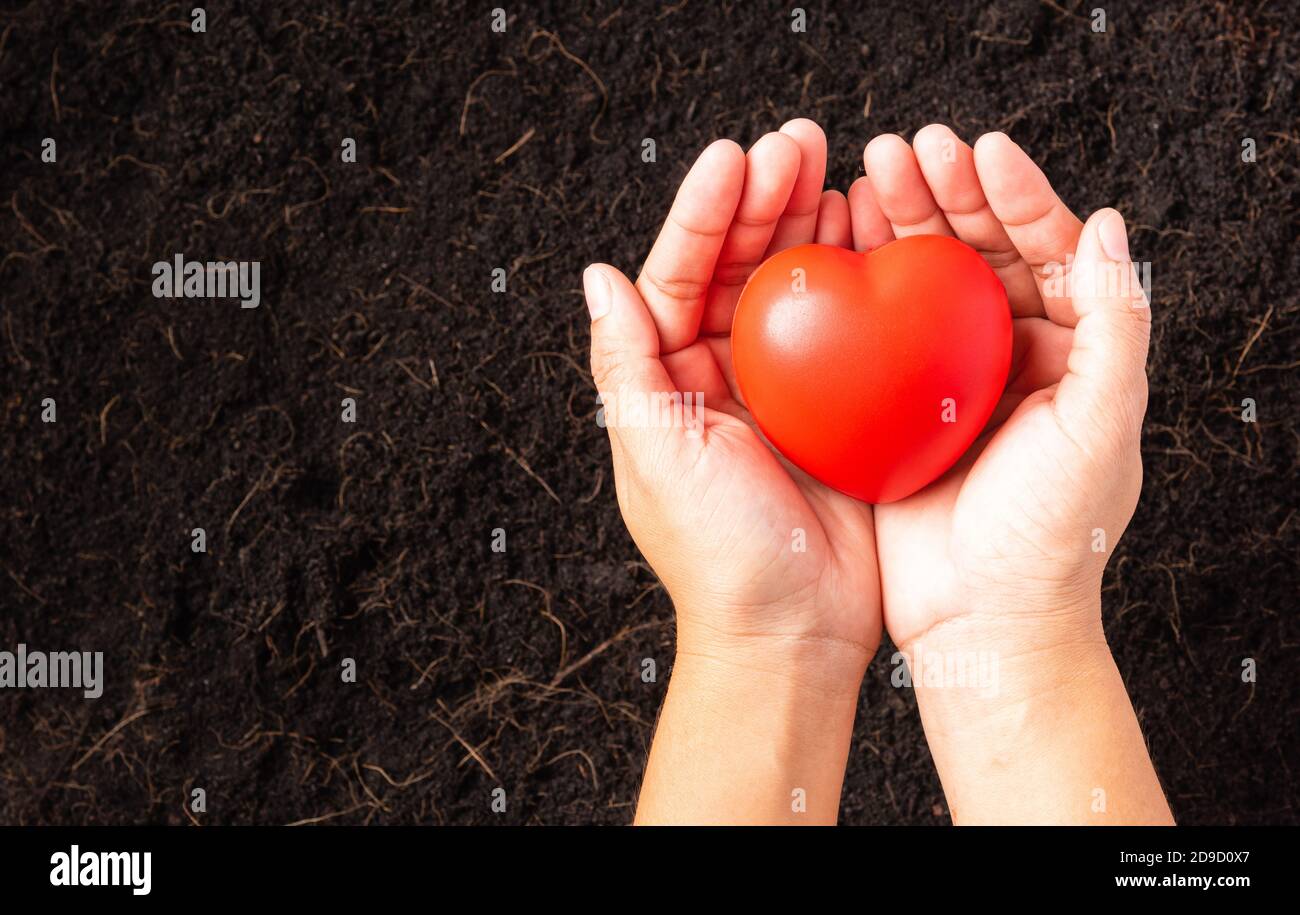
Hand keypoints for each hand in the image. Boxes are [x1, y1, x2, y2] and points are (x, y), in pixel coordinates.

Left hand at [586, 120, 880, 686]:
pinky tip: (875, 233)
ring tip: (839, 167)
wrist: (793, 632)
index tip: (734, 157)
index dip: (704, 213)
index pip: (678, 274)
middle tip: (799, 141)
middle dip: (764, 199)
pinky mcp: (840, 407)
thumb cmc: (718, 555)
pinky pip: (850, 328)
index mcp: (668, 381)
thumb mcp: (657, 455)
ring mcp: (784, 388)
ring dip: (811, 224)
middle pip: (738, 265)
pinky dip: (861, 278)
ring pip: (795, 286)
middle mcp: (721, 374)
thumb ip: (625, 365)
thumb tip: (599, 277)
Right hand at [849, 126, 1150, 659]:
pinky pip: (872, 330)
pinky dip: (855, 284)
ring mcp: (943, 379)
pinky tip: (833, 246)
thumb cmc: (1052, 535)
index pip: (1048, 251)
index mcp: (1068, 353)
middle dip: (946, 194)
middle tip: (906, 149)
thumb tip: (1110, 229)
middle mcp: (1007, 356)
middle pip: (977, 252)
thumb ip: (1116, 328)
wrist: (982, 619)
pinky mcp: (892, 406)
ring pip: (920, 281)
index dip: (1017, 194)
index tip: (981, 150)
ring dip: (897, 224)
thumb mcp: (1101, 428)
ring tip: (865, 175)